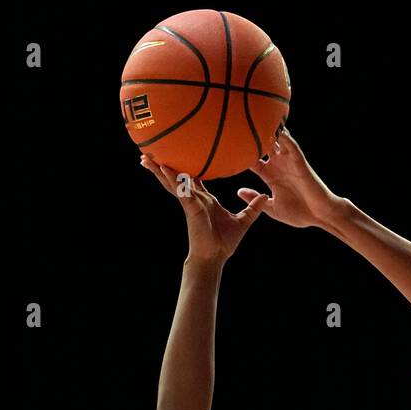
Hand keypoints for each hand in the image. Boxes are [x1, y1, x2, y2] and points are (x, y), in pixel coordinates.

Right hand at [140, 153, 266, 262]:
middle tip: (151, 152)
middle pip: (177, 177)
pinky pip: (180, 190)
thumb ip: (253, 208)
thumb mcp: (243, 221)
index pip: (193, 179)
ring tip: (146, 157)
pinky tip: (164, 168)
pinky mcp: (190, 207)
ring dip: (160, 169)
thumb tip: (264, 196)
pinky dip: (172, 179)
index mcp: (204, 200)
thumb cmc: (225, 243)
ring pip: (173, 182)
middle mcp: (194, 198)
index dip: (186, 167)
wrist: (215, 257)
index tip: (179, 154)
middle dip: (165, 165)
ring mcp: (190, 202)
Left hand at [236, 130, 341, 229]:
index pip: (252, 160)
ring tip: (255, 114)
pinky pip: (291, 145)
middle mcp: (279, 165)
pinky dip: (285, 136)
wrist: (320, 215)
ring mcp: (289, 162)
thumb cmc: (299, 213)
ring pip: (277, 141)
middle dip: (252, 135)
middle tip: (236, 122)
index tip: (227, 145)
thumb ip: (256, 199)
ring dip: (268, 129)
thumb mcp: (272, 208)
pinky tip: (276, 127)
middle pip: (263, 145)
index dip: (241, 153)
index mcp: (270, 175)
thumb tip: (238, 191)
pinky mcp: (299, 162)